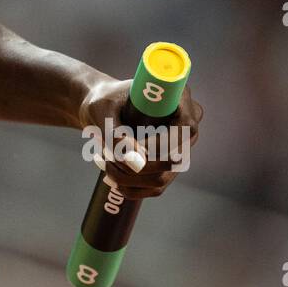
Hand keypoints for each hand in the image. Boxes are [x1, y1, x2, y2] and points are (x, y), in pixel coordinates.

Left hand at [77, 73, 202, 199]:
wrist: (101, 109)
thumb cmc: (102, 102)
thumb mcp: (102, 112)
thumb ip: (116, 136)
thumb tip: (136, 163)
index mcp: (178, 98)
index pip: (185, 129)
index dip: (160, 144)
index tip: (129, 147)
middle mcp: (186, 124)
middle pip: (176, 159)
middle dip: (136, 165)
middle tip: (103, 155)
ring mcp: (180, 148)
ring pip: (161, 178)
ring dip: (127, 177)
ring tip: (102, 159)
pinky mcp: (168, 166)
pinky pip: (154, 188)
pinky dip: (128, 186)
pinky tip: (108, 173)